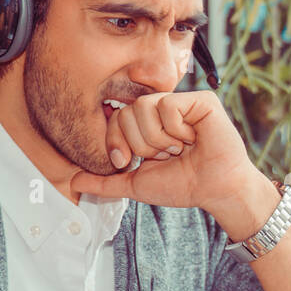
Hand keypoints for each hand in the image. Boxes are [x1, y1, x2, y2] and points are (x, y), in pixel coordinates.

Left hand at [72, 91, 257, 216]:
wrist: (216, 190)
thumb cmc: (183, 186)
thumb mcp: (135, 185)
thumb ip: (105, 182)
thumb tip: (75, 181)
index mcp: (147, 125)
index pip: (116, 119)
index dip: (117, 142)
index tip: (130, 162)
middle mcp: (162, 110)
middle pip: (127, 112)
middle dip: (142, 145)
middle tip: (165, 155)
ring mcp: (181, 103)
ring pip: (145, 107)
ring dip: (160, 139)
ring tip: (180, 148)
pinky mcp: (201, 100)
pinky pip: (168, 106)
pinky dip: (177, 130)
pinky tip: (193, 140)